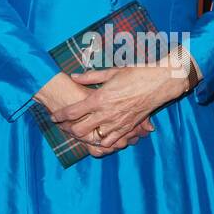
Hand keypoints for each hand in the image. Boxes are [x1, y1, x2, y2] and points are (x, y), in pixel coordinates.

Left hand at [33, 70, 155, 157]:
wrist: (159, 82)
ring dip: (85, 136)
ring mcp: (117, 122)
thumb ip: (90, 77)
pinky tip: (99, 136)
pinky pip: (111, 141)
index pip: (72, 112)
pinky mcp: (127, 128)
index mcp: (99, 98)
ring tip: (81, 132)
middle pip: (79, 129)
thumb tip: (74, 76)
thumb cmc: (136, 73)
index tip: (54, 117)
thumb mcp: (111, 71)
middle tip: (65, 126)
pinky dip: (103, 141)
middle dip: (69, 129)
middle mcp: (106, 113)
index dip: (60, 116)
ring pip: (94, 138)